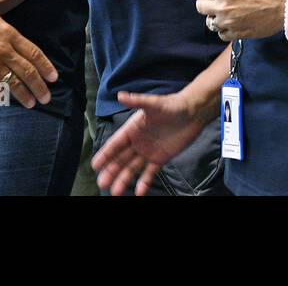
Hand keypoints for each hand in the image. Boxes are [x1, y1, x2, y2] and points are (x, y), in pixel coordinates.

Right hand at [0, 0, 57, 108]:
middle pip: (27, 71)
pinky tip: (7, 102)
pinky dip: (2, 96)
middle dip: (39, 86)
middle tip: (47, 96)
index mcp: (8, 33)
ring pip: (13, 83)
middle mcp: (3, 50)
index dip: (45, 66)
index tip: (53, 76)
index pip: (33, 52)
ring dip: (25, 95)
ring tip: (33, 104)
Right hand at [92, 89, 207, 195]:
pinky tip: (138, 193)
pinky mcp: (160, 158)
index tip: (95, 165)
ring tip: (115, 192)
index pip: (115, 144)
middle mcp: (137, 142)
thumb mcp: (153, 103)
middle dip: (111, 171)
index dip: (105, 154)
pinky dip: (144, 183)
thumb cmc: (171, 105)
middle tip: (102, 183)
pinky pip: (150, 173)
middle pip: (121, 159)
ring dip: (124, 180)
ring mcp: (148, 151)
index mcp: (132, 129)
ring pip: (132, 168)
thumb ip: (136, 101)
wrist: (192, 112)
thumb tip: (120, 95)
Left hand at [188, 0, 287, 41]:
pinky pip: (221, 34)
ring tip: (220, 11)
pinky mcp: (238, 33)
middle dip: (202, 1)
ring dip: (212, 16)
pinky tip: (229, 22)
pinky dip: (223, 29)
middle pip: (199, 7)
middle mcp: (222, 7)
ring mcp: (229, 23)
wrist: (286, 5)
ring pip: (209, 22)